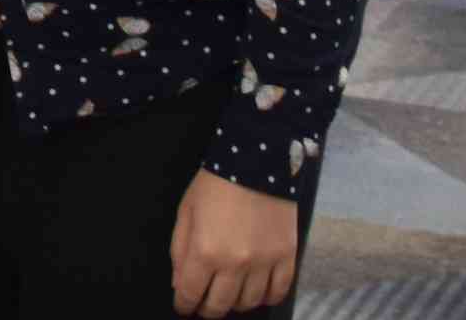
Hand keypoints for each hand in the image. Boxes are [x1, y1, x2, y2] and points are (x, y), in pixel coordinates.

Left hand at [170, 169, 295, 316]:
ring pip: (248, 303)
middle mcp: (235, 263)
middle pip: (219, 305)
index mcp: (205, 251)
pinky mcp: (286, 256)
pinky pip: (278, 291)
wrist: (257, 161)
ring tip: (229, 295)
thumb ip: (179, 250)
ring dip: (235, 304)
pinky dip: (266, 297)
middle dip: (207, 309)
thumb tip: (179, 282)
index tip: (183, 305)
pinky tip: (256, 292)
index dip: (184, 304)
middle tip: (204, 304)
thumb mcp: (186, 212)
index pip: (190, 293)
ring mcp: (264, 262)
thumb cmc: (216, 183)